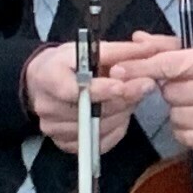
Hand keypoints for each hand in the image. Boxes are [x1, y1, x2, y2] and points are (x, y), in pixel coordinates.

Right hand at [24, 38, 148, 154]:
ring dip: (122, 112)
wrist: (43, 83)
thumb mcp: (87, 49)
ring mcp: (53, 128)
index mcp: (47, 77)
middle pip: (90, 110)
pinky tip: (120, 114)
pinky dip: (115, 128)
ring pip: (99, 127)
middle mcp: (46, 106)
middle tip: (146, 85)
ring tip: (131, 97)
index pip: (71, 89)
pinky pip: (99, 142)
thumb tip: (149, 49)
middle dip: (122, 98)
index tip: (121, 86)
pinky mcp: (65, 144)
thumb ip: (118, 51)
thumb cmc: (67, 63)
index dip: (99, 90)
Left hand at [137, 39, 192, 154]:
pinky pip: (187, 137)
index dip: (142, 68)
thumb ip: (171, 46)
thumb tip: (138, 40)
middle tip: (186, 88)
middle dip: (171, 91)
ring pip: (177, 117)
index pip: (172, 64)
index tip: (120, 71)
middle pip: (171, 94)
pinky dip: (187, 131)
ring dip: (179, 112)